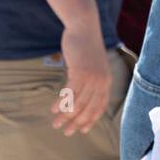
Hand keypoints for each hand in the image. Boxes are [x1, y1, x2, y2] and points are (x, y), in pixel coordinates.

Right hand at [53, 20, 112, 134]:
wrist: (85, 27)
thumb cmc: (87, 47)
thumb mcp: (94, 65)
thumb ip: (91, 80)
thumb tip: (83, 96)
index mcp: (106, 81)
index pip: (100, 107)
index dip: (90, 120)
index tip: (81, 130)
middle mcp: (102, 81)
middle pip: (89, 108)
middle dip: (76, 123)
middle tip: (66, 132)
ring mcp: (91, 77)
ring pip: (78, 102)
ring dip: (65, 115)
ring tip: (55, 124)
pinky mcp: (80, 71)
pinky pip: (70, 92)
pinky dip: (61, 103)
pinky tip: (53, 109)